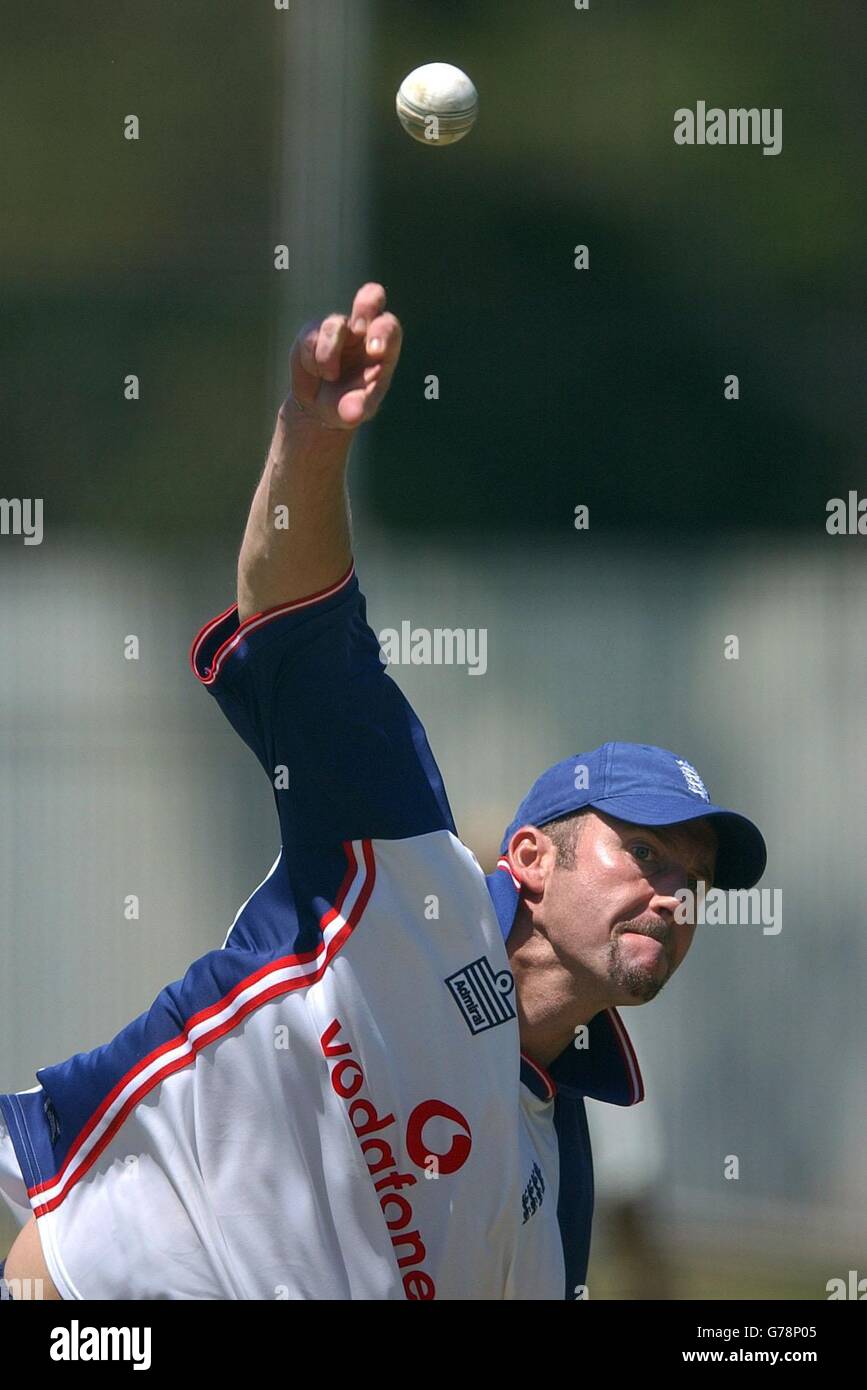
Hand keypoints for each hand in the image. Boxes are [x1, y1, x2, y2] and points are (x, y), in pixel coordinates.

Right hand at [285, 283, 402, 430]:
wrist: (319, 406)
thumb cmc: (349, 404)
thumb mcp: (356, 411)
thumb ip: (357, 409)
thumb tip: (352, 413)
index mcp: (383, 347)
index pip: (389, 328)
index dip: (384, 332)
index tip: (374, 349)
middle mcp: (363, 331)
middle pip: (371, 296)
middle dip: (366, 304)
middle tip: (358, 327)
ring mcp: (339, 328)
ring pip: (335, 324)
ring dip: (329, 354)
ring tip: (329, 376)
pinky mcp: (313, 331)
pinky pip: (311, 337)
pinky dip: (310, 359)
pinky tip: (314, 372)